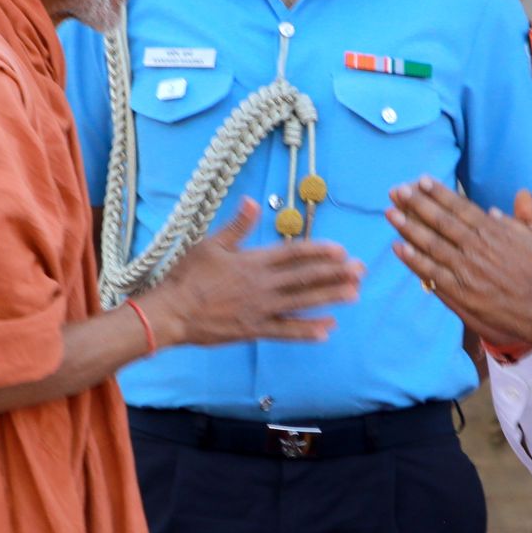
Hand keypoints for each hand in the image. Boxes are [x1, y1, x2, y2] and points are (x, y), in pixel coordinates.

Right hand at [141, 198, 361, 347]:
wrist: (171, 313)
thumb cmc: (187, 276)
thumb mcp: (210, 244)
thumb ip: (237, 225)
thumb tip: (253, 200)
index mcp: (253, 262)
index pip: (293, 254)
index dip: (319, 251)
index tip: (341, 250)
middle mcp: (262, 285)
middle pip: (305, 278)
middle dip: (335, 273)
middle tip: (360, 270)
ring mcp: (260, 309)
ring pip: (302, 303)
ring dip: (330, 298)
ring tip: (354, 294)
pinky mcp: (254, 330)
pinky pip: (286, 331)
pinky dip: (308, 330)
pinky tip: (328, 329)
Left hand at [386, 179, 531, 352]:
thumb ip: (526, 216)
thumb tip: (520, 193)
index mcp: (492, 232)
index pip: (460, 207)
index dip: (439, 193)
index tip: (421, 181)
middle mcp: (474, 246)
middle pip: (440, 221)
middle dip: (416, 204)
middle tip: (396, 191)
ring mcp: (464, 269)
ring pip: (431, 244)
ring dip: (408, 228)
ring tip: (390, 214)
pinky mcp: (458, 292)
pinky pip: (430, 272)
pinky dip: (413, 260)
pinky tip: (398, 248)